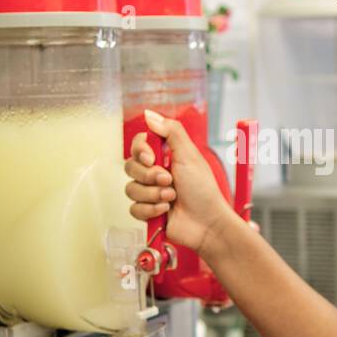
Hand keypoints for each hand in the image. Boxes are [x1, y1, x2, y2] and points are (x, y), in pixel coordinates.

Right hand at [125, 108, 235, 255]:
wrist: (207, 223)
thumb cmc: (203, 189)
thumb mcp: (189, 155)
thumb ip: (171, 131)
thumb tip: (149, 113)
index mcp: (164, 156)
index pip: (138, 145)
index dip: (140, 150)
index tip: (151, 157)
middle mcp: (154, 173)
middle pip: (130, 166)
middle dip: (149, 175)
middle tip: (169, 180)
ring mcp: (149, 193)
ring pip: (130, 189)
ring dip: (153, 194)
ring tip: (172, 197)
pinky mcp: (147, 212)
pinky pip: (133, 208)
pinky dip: (151, 210)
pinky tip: (166, 210)